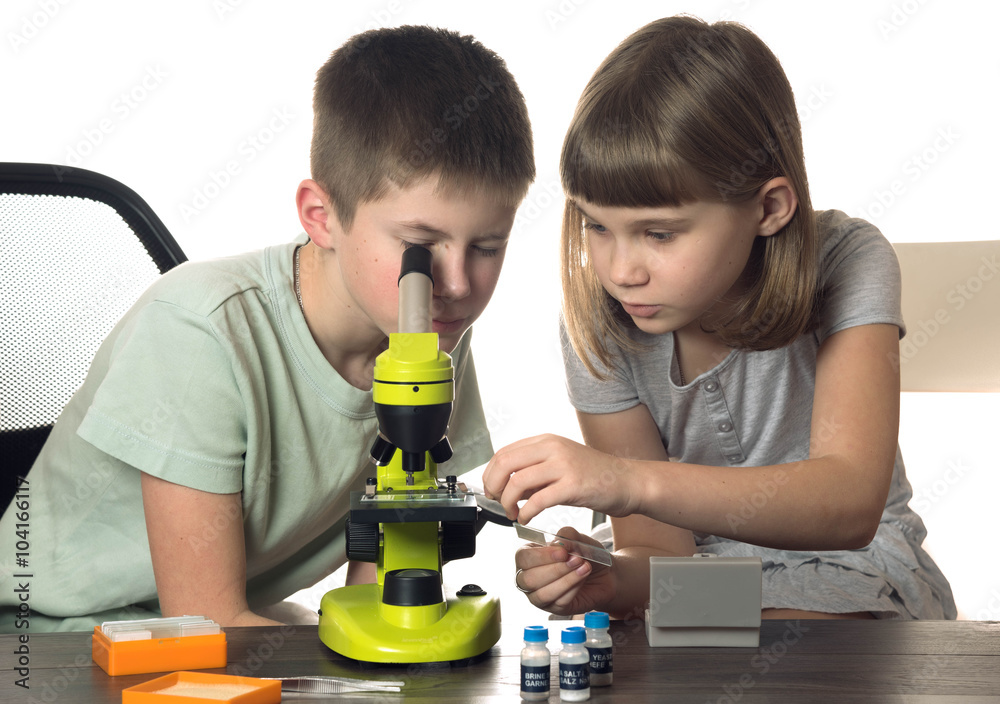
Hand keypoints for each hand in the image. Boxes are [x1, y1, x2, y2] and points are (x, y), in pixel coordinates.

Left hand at [482, 434, 639, 523]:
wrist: (627, 481)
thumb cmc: (593, 476)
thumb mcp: (559, 466)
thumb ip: (533, 474)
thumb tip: (506, 487)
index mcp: (546, 441)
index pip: (504, 452)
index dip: (491, 474)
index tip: (491, 490)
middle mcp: (552, 448)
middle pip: (505, 463)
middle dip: (494, 486)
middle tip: (497, 502)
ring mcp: (563, 465)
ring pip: (518, 482)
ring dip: (508, 502)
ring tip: (512, 513)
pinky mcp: (573, 485)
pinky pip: (538, 500)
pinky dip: (525, 513)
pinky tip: (526, 519)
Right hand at [513, 527, 615, 615]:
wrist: (603, 574)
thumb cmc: (584, 555)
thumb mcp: (578, 539)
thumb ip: (567, 536)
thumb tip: (559, 543)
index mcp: (528, 557)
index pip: (523, 558)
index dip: (541, 556)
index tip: (563, 552)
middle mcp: (529, 578)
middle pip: (529, 579)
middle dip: (554, 569)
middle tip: (576, 559)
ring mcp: (539, 596)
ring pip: (542, 594)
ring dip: (565, 580)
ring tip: (584, 567)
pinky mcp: (554, 609)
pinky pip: (559, 602)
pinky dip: (574, 588)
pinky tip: (583, 577)